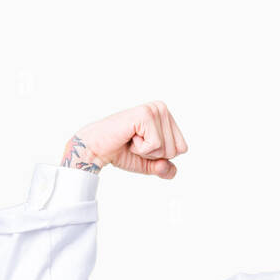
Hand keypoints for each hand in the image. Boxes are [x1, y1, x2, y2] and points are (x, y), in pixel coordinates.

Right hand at [64, 102, 188, 178]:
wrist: (97, 149)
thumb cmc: (121, 152)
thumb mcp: (148, 163)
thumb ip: (164, 168)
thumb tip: (173, 170)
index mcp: (166, 117)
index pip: (182, 148)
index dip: (162, 156)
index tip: (143, 146)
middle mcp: (162, 108)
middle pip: (176, 150)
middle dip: (155, 155)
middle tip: (135, 143)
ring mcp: (155, 109)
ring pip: (167, 148)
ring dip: (147, 152)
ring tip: (132, 140)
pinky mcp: (146, 115)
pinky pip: (156, 145)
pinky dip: (141, 149)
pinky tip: (129, 137)